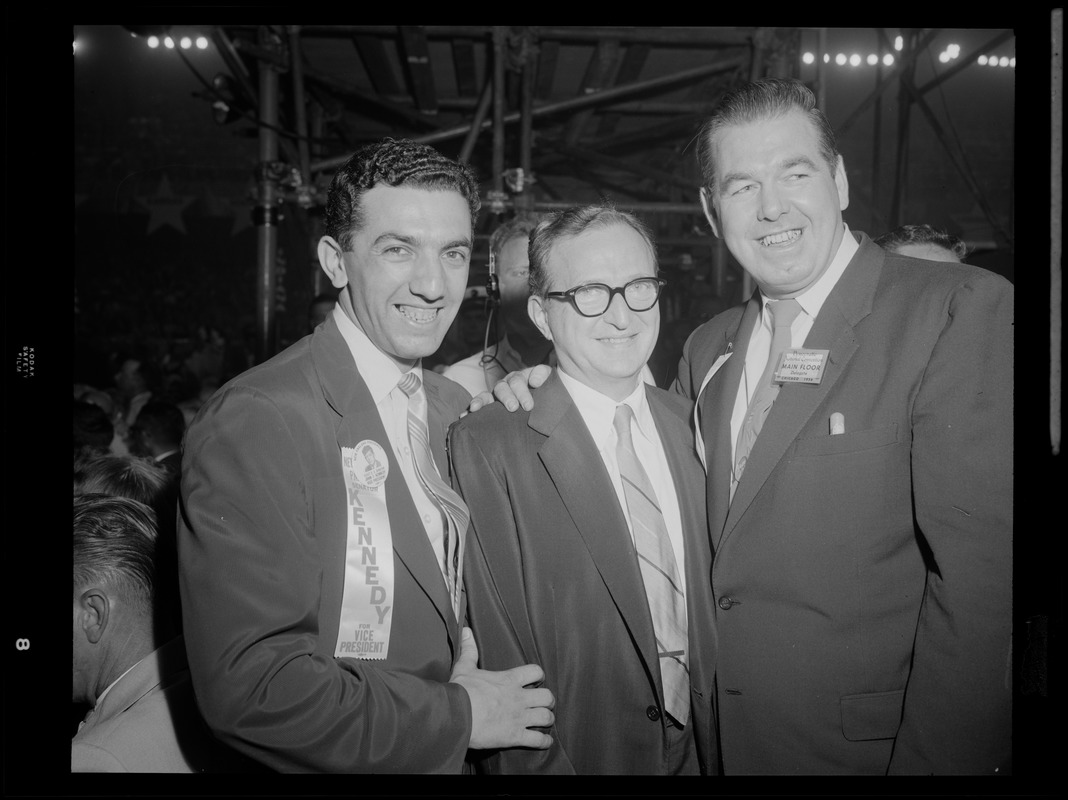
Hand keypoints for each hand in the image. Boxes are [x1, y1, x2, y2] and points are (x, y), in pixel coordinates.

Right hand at [450, 627, 554, 749]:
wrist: (456, 715)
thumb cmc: (460, 691)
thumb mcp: (464, 667)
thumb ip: (469, 649)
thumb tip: (466, 630)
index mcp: (509, 680)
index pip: (536, 672)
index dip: (538, 676)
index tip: (535, 681)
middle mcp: (519, 698)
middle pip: (547, 697)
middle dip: (547, 701)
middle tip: (542, 703)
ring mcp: (519, 717)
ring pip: (547, 717)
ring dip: (547, 719)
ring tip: (544, 721)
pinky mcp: (515, 736)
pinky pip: (538, 740)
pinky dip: (544, 742)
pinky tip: (545, 743)